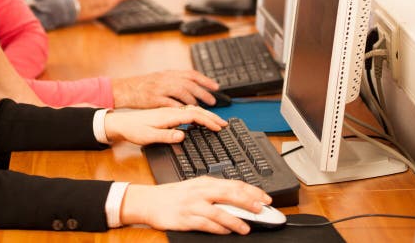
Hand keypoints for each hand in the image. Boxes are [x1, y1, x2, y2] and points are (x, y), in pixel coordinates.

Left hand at [103, 105, 225, 145]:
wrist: (121, 123)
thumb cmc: (133, 130)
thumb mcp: (148, 137)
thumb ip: (166, 136)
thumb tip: (182, 135)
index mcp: (168, 115)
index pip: (193, 116)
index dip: (208, 121)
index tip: (219, 128)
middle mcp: (170, 111)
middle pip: (195, 110)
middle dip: (211, 116)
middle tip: (224, 124)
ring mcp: (169, 111)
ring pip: (192, 109)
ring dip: (206, 114)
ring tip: (216, 122)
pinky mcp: (166, 113)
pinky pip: (186, 110)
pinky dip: (197, 113)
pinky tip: (199, 119)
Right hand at [111, 70, 219, 108]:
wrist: (125, 89)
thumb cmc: (143, 86)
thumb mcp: (160, 78)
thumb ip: (175, 82)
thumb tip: (192, 87)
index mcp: (170, 74)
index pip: (192, 75)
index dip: (205, 81)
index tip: (216, 87)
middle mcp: (166, 79)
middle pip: (189, 84)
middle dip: (203, 93)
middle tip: (213, 101)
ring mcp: (160, 88)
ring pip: (181, 91)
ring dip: (192, 100)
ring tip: (200, 108)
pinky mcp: (153, 99)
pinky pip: (169, 102)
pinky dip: (178, 107)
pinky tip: (185, 112)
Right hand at [121, 177, 271, 233]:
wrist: (149, 201)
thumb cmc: (173, 195)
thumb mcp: (195, 188)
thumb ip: (214, 192)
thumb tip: (239, 198)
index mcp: (204, 182)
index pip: (232, 183)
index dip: (251, 190)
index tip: (265, 197)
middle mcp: (200, 191)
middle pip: (229, 194)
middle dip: (248, 201)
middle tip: (262, 209)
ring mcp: (192, 205)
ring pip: (219, 211)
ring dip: (235, 220)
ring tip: (246, 227)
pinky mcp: (185, 218)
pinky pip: (206, 224)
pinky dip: (218, 228)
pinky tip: (226, 232)